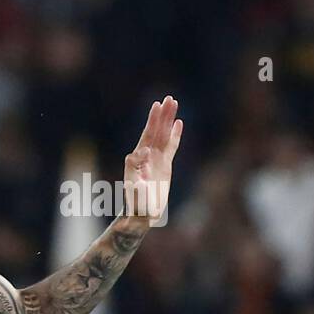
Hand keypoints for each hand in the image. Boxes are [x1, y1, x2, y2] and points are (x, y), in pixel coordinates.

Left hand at [123, 95, 183, 222]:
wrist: (142, 214)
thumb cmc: (137, 206)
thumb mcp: (135, 191)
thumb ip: (135, 173)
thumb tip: (138, 153)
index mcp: (138, 161)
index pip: (145, 138)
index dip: (151, 124)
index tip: (156, 109)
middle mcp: (146, 157)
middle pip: (155, 132)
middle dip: (161, 116)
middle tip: (167, 98)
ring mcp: (156, 159)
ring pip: (163, 135)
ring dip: (168, 120)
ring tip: (173, 102)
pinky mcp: (164, 165)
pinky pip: (171, 145)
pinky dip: (174, 134)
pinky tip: (178, 122)